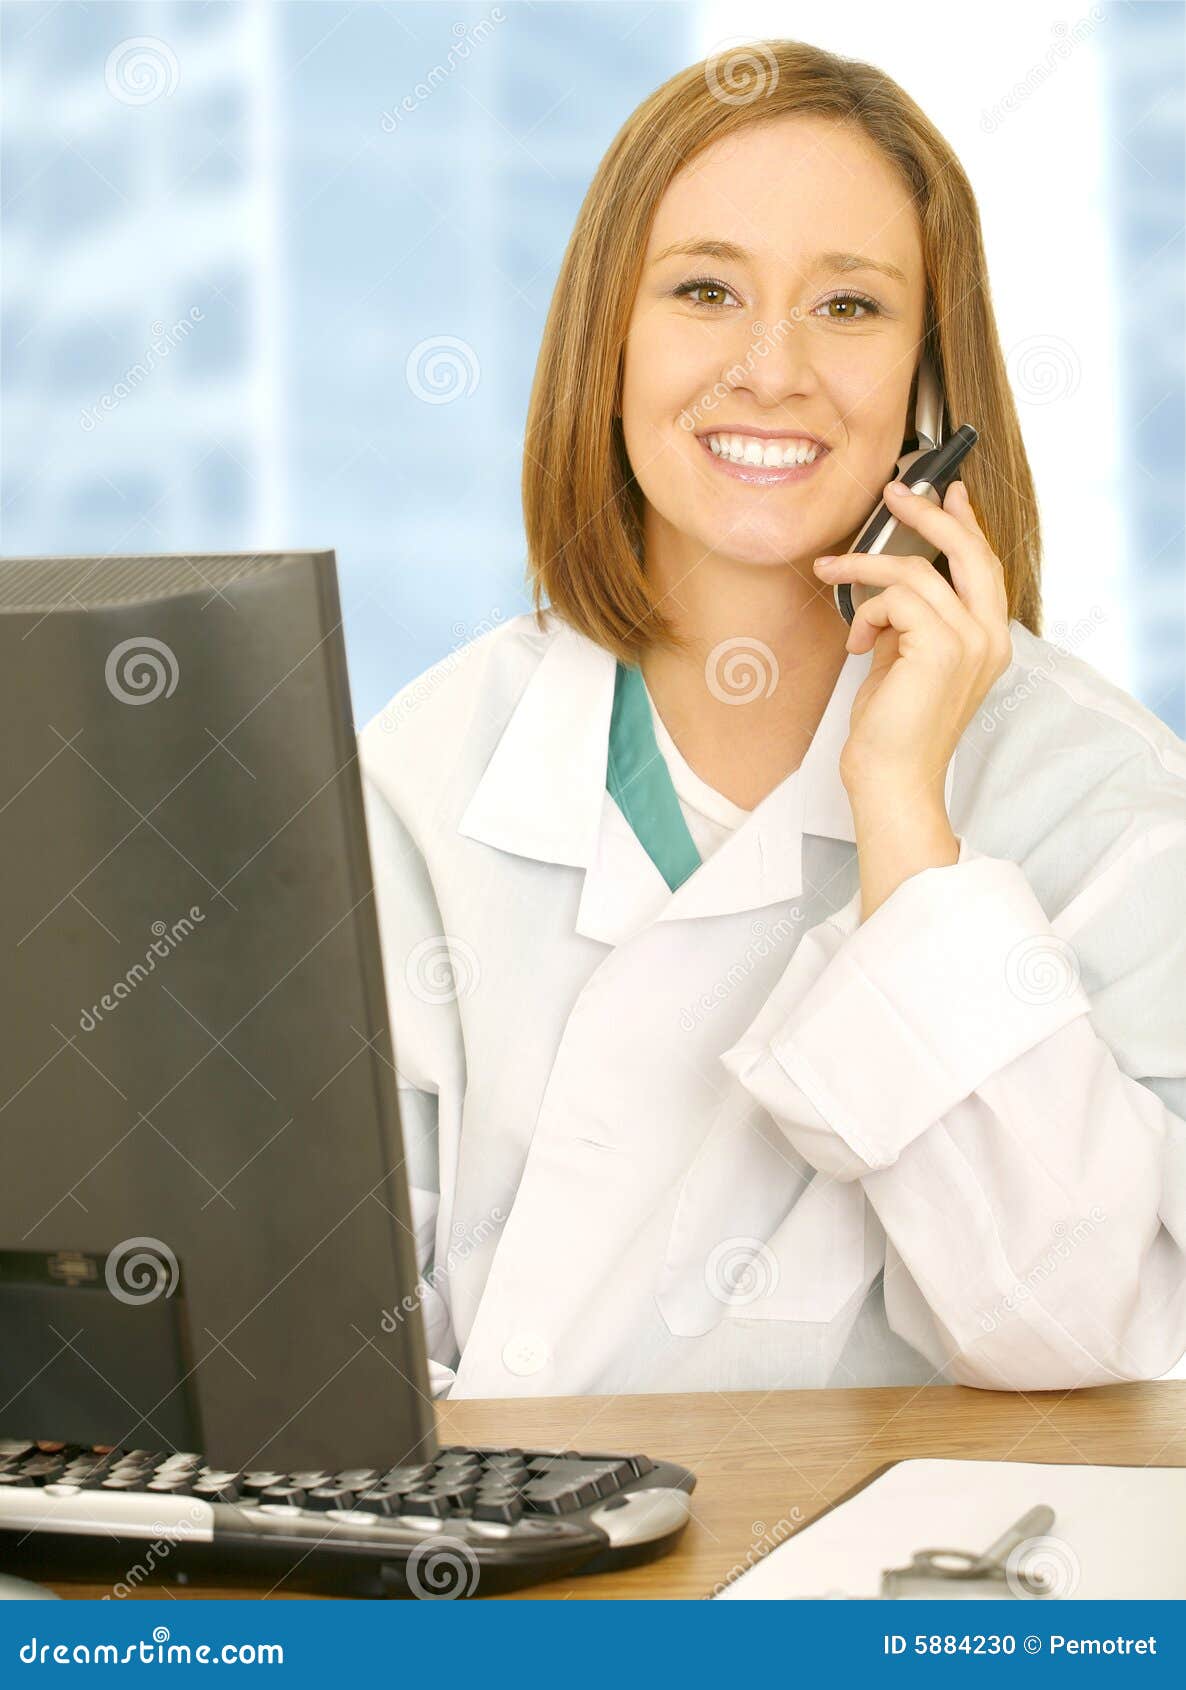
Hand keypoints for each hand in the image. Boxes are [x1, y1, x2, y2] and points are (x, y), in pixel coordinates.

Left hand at [812, 478, 1011, 804]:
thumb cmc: (893, 731)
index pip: (984, 566)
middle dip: (928, 514)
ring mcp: (971, 641)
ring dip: (865, 570)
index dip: (965, 524)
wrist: (891, 779)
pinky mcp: (942, 647)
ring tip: (831, 574)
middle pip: (969, 551)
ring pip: (917, 572)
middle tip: (894, 493)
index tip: (945, 493)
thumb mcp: (906, 662)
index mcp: (988, 641)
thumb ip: (911, 623)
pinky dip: (867, 611)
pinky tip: (857, 643)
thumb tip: (890, 591)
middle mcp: (990, 638)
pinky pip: (897, 598)